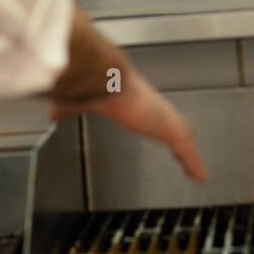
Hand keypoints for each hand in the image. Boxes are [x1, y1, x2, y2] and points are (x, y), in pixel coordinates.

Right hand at [51, 68, 207, 183]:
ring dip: (188, 152)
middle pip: (170, 123)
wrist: (103, 79)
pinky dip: (192, 163)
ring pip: (181, 136)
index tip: (156, 126)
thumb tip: (55, 112)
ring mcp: (163, 116)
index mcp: (131, 99)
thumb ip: (70, 108)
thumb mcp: (79, 101)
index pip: (149, 112)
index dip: (154, 120)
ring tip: (194, 165)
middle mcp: (151, 106)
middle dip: (177, 135)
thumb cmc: (93, 84)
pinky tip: (198, 175)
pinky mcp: (169, 128)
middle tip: (184, 147)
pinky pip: (185, 149)